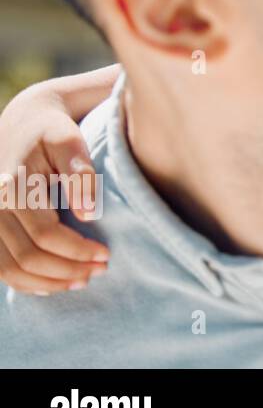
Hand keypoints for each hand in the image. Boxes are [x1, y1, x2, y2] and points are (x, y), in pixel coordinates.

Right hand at [0, 86, 108, 293]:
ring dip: (48, 281)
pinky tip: (53, 284)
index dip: (78, 250)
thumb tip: (89, 215)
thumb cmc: (52, 132)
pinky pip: (0, 267)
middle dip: (67, 270)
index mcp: (14, 188)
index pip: (46, 235)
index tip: (106, 254)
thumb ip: (80, 173)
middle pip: (28, 257)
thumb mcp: (69, 140)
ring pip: (10, 269)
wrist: (23, 122)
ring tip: (82, 281)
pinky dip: (25, 281)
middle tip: (100, 270)